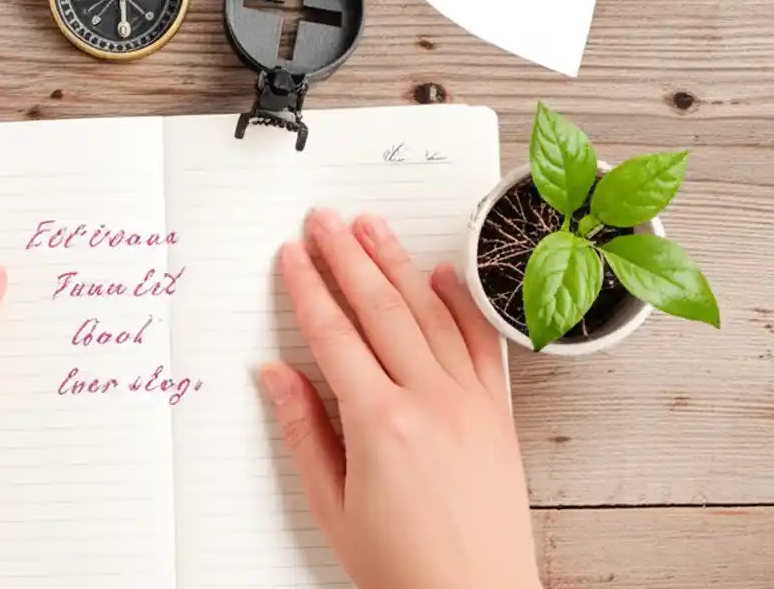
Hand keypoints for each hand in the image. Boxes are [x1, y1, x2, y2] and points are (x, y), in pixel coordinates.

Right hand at [263, 209, 540, 588]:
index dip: (308, 288)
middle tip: (325, 219)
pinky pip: (479, 342)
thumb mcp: (332, 509)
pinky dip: (460, 302)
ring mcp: (469, 402)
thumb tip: (276, 376)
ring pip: (429, 313)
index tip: (293, 255)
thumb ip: (304, 433)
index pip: (333, 334)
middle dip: (347, 257)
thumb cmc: (404, 569)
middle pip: (380, 308)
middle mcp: (428, 401)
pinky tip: (441, 273)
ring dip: (396, 264)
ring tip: (371, 228)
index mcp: (379, 424)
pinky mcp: (497, 413)